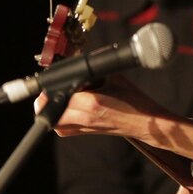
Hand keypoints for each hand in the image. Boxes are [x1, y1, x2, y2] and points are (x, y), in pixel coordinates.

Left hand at [35, 77, 166, 137]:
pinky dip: (59, 119)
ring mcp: (83, 127)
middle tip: (53, 89)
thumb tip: (80, 61)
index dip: (52, 86)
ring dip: (52, 110)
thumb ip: (94, 70)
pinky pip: (62, 129)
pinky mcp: (85, 133)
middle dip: (47, 98)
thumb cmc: (133, 100)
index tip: (53, 81)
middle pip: (48, 111)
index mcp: (91, 102)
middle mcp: (84, 117)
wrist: (145, 122)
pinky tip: (69, 109)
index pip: (58, 94)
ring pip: (53, 122)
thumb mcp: (114, 77)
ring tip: (61, 98)